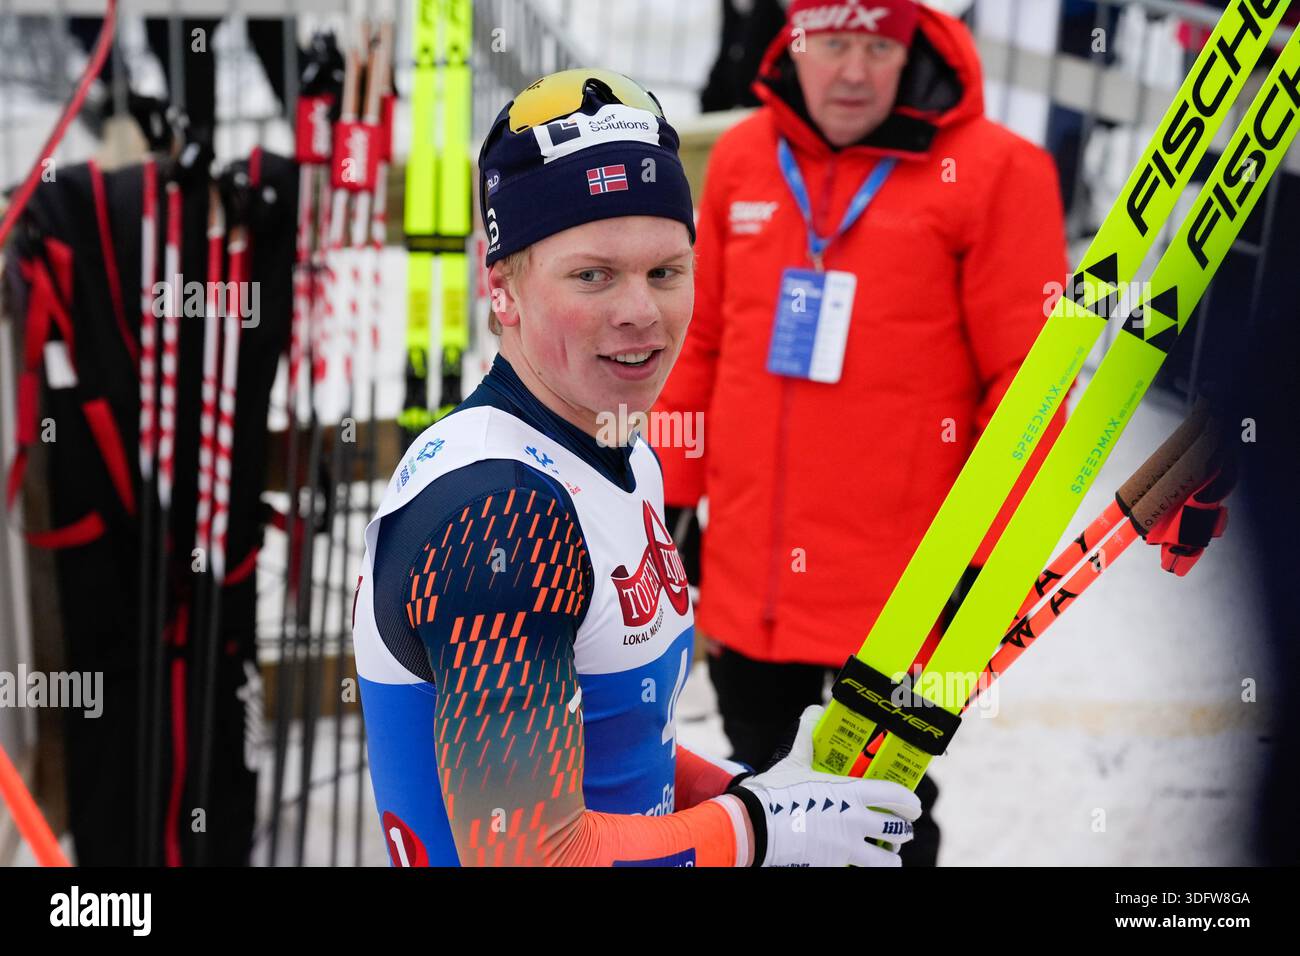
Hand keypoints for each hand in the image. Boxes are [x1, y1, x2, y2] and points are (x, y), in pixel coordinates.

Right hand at [728, 705, 922, 866]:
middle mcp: (855, 822)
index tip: (913, 806)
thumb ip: (806, 738)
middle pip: (899, 830)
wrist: (753, 827)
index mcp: (851, 794)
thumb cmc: (774, 792)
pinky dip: (864, 867)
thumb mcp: (792, 762)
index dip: (911, 803)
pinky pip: (861, 870)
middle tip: (900, 828)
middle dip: (903, 830)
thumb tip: (813, 712)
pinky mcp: (834, 866)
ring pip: (887, 860)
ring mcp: (846, 849)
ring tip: (886, 853)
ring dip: (890, 856)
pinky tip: (857, 862)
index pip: (896, 797)